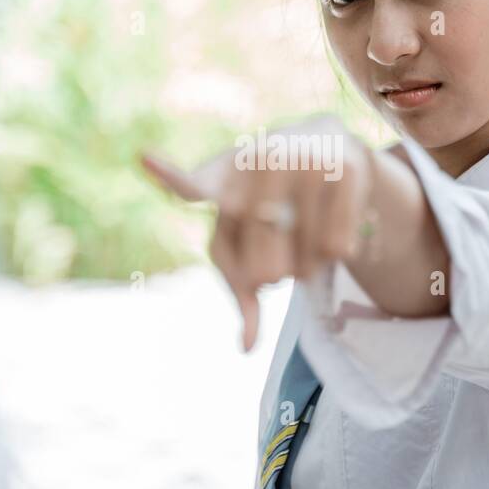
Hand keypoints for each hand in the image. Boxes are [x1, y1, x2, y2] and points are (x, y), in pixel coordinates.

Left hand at [141, 115, 374, 351]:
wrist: (325, 142)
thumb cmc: (273, 206)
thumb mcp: (250, 245)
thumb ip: (242, 293)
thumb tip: (247, 347)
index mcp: (222, 179)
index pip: (193, 185)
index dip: (170, 176)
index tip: (145, 159)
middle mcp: (260, 161)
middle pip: (262, 272)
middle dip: (271, 277)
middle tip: (274, 255)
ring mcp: (302, 161)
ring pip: (304, 266)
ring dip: (305, 267)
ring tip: (303, 231)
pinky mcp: (343, 170)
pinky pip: (335, 248)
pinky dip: (332, 253)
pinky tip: (331, 225)